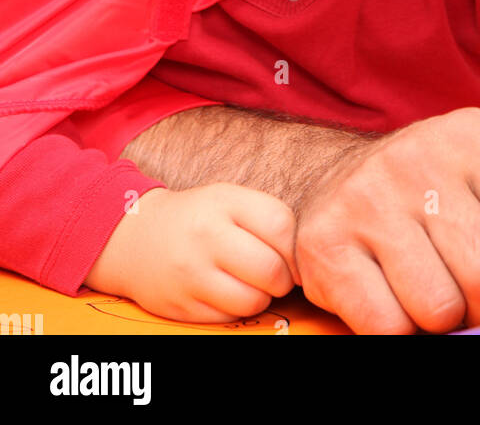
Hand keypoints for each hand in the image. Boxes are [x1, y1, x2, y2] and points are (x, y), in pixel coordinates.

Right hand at [86, 183, 295, 322]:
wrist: (135, 238)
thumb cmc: (198, 218)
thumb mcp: (229, 199)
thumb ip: (268, 218)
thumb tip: (306, 258)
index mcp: (224, 202)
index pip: (281, 226)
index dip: (296, 246)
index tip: (294, 254)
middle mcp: (207, 237)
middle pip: (271, 270)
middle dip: (283, 278)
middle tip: (277, 274)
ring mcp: (191, 274)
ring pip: (253, 300)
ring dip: (262, 296)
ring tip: (252, 283)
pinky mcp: (180, 306)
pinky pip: (228, 318)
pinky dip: (236, 310)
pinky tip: (227, 291)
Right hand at [287, 107, 479, 333]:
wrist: (336, 179)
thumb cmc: (438, 189)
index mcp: (474, 136)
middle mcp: (420, 157)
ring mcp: (369, 198)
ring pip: (441, 307)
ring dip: (446, 320)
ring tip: (436, 293)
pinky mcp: (327, 241)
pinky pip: (388, 324)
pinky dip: (401, 331)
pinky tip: (396, 298)